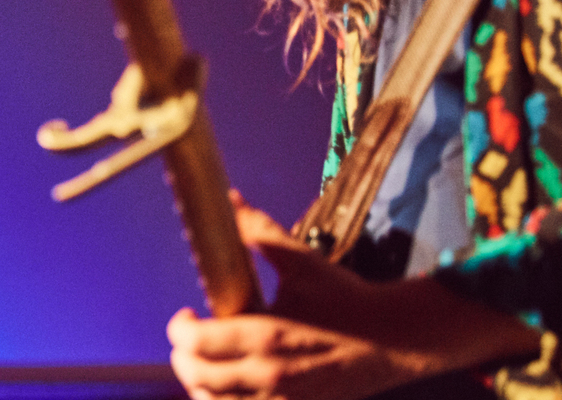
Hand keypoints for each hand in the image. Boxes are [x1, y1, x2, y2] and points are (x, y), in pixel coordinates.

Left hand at [166, 192, 540, 399]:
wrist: (400, 338)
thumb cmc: (348, 298)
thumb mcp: (302, 262)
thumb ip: (259, 231)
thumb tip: (231, 199)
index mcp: (267, 334)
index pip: (197, 342)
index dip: (179, 328)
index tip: (186, 314)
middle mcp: (270, 374)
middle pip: (197, 377)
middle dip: (183, 355)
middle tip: (188, 339)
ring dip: (200, 384)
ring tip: (203, 364)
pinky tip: (229, 386)